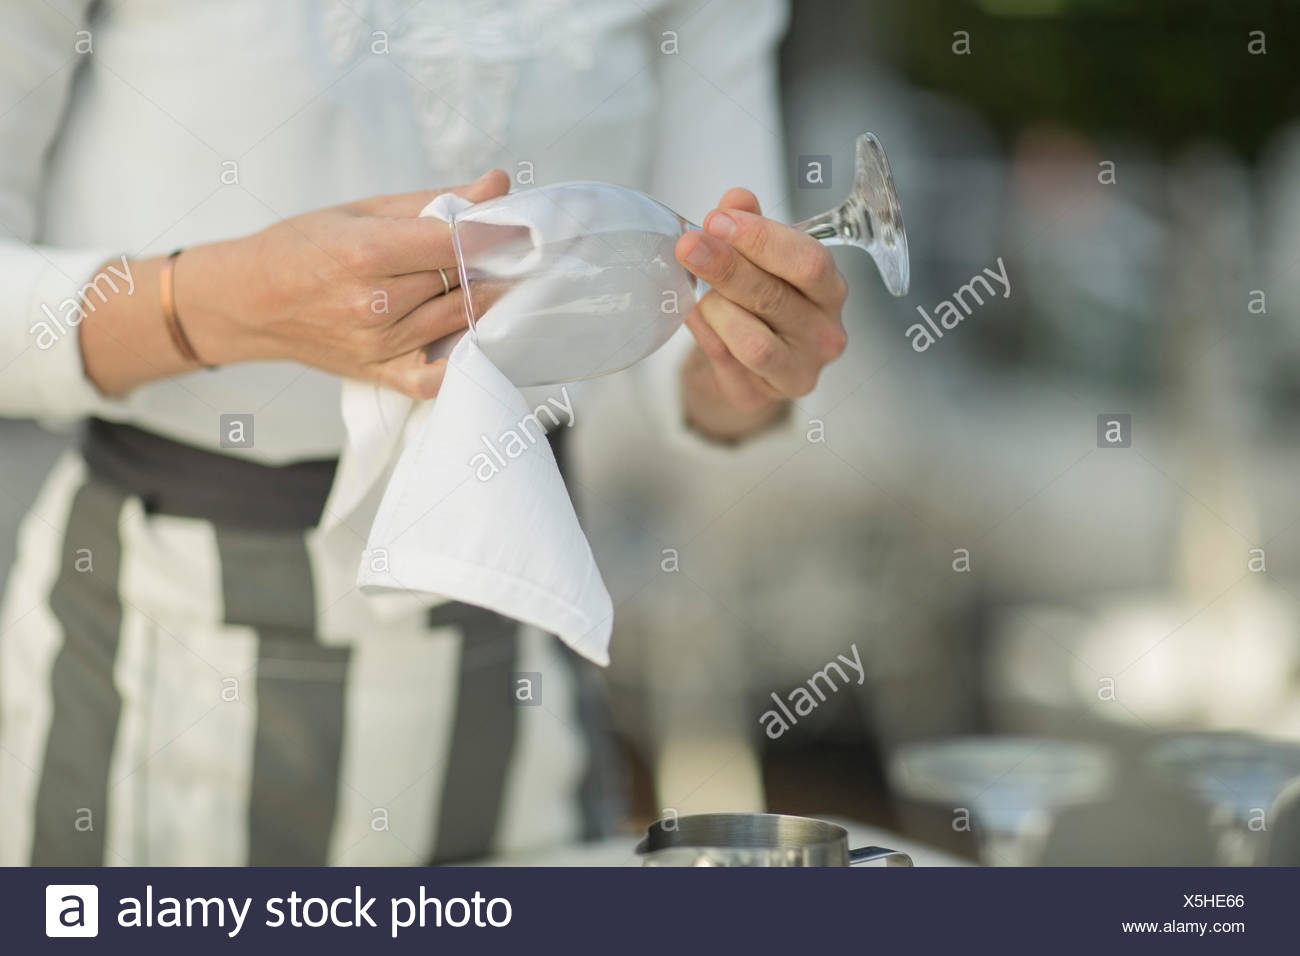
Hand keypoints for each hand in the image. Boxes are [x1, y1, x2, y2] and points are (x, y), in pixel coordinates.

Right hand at [182, 169, 509, 397]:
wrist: (251, 302)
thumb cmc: (304, 246)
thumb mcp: (364, 209)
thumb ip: (436, 201)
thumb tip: (498, 184)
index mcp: (365, 253)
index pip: (455, 243)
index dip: (496, 232)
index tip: (522, 225)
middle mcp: (374, 304)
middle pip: (463, 280)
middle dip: (494, 263)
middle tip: (516, 250)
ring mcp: (380, 345)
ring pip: (462, 320)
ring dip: (489, 300)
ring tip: (499, 278)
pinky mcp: (383, 374)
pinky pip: (441, 376)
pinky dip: (466, 357)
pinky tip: (480, 332)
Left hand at [674, 189, 848, 441]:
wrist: (751, 361)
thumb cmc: (764, 302)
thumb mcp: (762, 258)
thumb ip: (750, 225)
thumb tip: (737, 198)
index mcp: (830, 291)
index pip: (808, 261)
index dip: (761, 238)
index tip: (718, 220)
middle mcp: (824, 334)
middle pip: (774, 297)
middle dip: (726, 266)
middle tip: (689, 245)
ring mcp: (798, 371)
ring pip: (752, 340)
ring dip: (716, 308)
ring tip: (696, 292)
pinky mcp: (762, 396)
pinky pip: (727, 363)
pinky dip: (704, 335)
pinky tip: (690, 313)